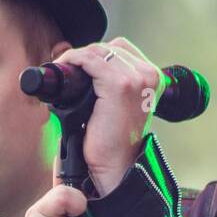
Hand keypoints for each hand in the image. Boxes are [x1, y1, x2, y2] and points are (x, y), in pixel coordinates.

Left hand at [56, 37, 166, 196]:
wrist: (115, 169)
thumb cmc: (112, 144)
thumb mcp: (117, 107)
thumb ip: (110, 85)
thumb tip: (83, 69)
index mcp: (152, 80)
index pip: (122, 50)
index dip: (97, 55)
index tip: (78, 65)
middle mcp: (149, 76)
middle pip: (110, 47)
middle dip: (86, 55)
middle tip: (66, 67)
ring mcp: (136, 79)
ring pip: (98, 51)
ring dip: (77, 57)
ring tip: (63, 68)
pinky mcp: (120, 85)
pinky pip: (90, 60)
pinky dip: (73, 60)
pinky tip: (64, 67)